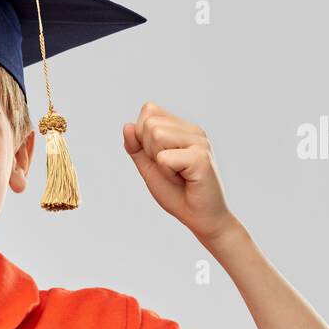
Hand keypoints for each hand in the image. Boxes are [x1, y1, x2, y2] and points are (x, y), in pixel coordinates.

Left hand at [123, 102, 236, 242]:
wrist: (200, 217)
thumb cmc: (177, 192)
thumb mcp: (149, 167)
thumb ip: (136, 147)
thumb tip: (127, 126)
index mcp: (182, 128)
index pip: (149, 110)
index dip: (143, 137)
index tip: (160, 159)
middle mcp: (193, 130)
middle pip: (150, 122)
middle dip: (149, 150)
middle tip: (169, 169)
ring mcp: (199, 142)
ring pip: (156, 135)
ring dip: (159, 162)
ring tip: (176, 174)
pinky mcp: (201, 157)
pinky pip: (164, 158)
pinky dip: (167, 173)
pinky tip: (184, 179)